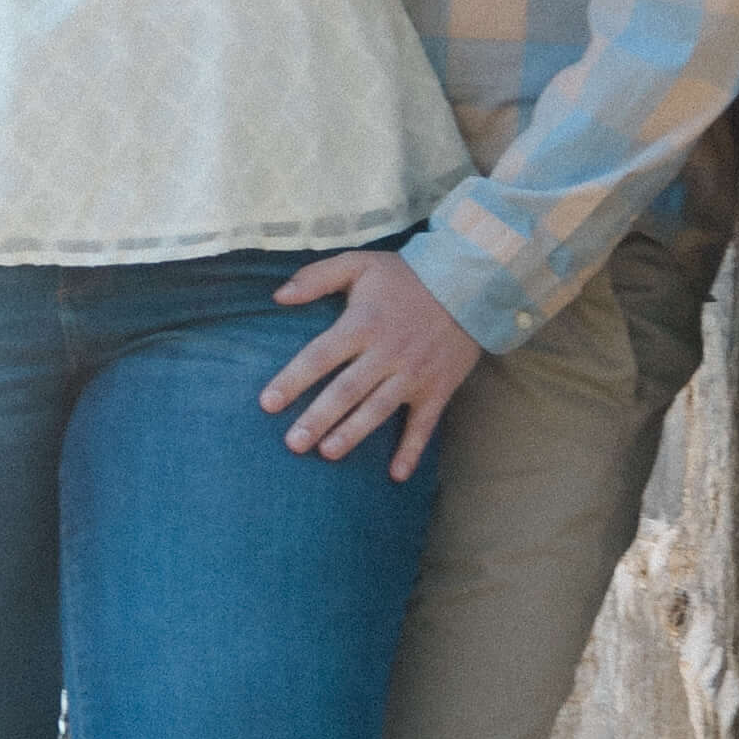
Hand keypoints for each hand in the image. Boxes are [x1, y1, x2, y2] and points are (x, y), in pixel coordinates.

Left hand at [259, 250, 481, 479]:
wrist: (471, 282)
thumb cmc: (406, 276)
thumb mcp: (359, 264)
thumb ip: (316, 277)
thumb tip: (277, 296)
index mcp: (362, 324)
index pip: (319, 356)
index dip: (292, 380)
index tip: (267, 403)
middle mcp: (386, 353)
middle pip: (346, 391)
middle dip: (318, 418)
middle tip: (293, 443)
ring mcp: (414, 374)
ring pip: (378, 409)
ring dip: (353, 433)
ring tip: (328, 453)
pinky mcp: (438, 389)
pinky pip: (424, 424)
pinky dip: (412, 450)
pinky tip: (396, 474)